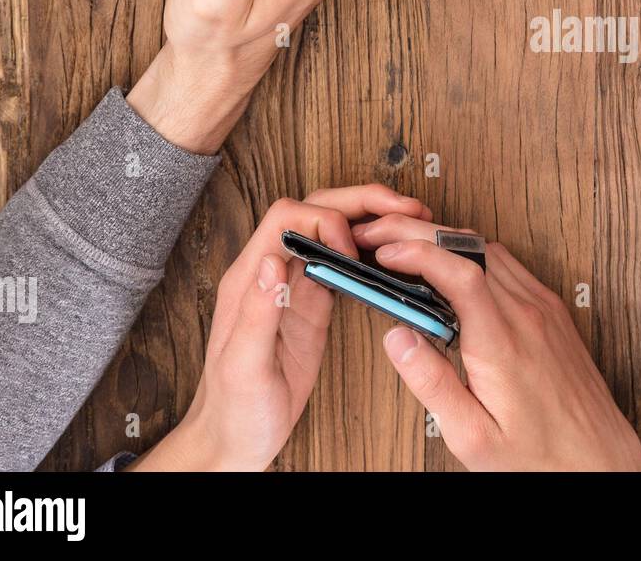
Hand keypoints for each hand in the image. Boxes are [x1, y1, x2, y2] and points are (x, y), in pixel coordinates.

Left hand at [131, 185, 434, 470]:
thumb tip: (271, 262)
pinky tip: (392, 256)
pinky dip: (370, 252)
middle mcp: (273, 274)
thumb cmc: (233, 409)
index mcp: (250, 279)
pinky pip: (343, 263)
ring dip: (369, 219)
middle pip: (315, 211)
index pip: (288, 218)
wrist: (235, 438)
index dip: (325, 219)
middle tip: (402, 208)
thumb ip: (256, 312)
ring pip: (332, 231)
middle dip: (360, 201)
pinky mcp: (315, 305)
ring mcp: (296, 287)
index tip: (351, 244)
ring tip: (407, 223)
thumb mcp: (243, 367)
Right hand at [352, 220, 640, 470]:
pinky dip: (474, 257)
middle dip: (420, 234)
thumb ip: (431, 383)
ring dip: (447, 242)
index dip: (417, 252)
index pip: (458, 271)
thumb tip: (399, 339)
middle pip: (470, 249)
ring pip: (490, 252)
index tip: (385, 253)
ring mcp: (544, 309)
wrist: (598, 460)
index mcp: (502, 343)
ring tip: (409, 248)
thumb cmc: (539, 456)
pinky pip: (510, 267)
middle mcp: (527, 315)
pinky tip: (455, 270)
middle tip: (383, 236)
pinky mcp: (553, 313)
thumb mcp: (472, 435)